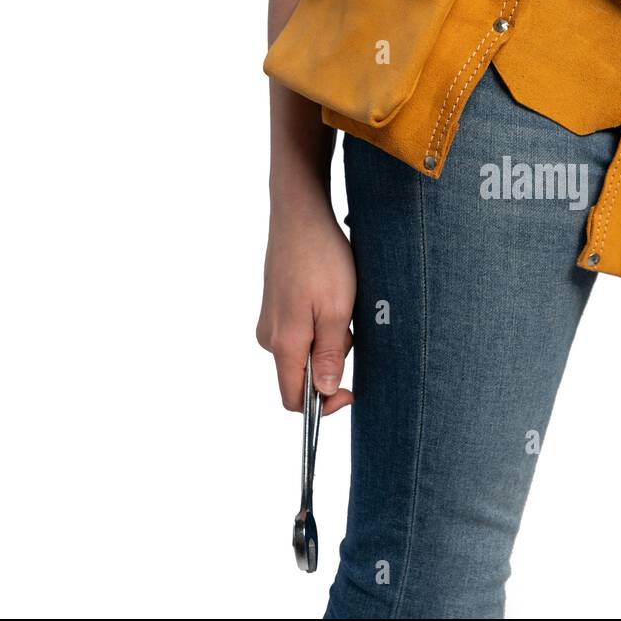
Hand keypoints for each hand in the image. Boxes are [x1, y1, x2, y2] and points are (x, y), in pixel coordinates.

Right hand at [256, 207, 355, 413]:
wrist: (301, 215)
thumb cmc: (322, 260)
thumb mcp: (338, 311)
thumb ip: (328, 355)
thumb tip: (322, 392)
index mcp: (284, 343)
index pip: (294, 399)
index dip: (323, 404)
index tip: (350, 390)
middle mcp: (269, 337)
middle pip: (302, 374)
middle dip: (332, 360)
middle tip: (350, 327)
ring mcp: (270, 320)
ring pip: (304, 350)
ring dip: (329, 338)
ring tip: (341, 304)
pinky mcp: (276, 306)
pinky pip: (301, 330)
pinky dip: (321, 322)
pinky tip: (330, 295)